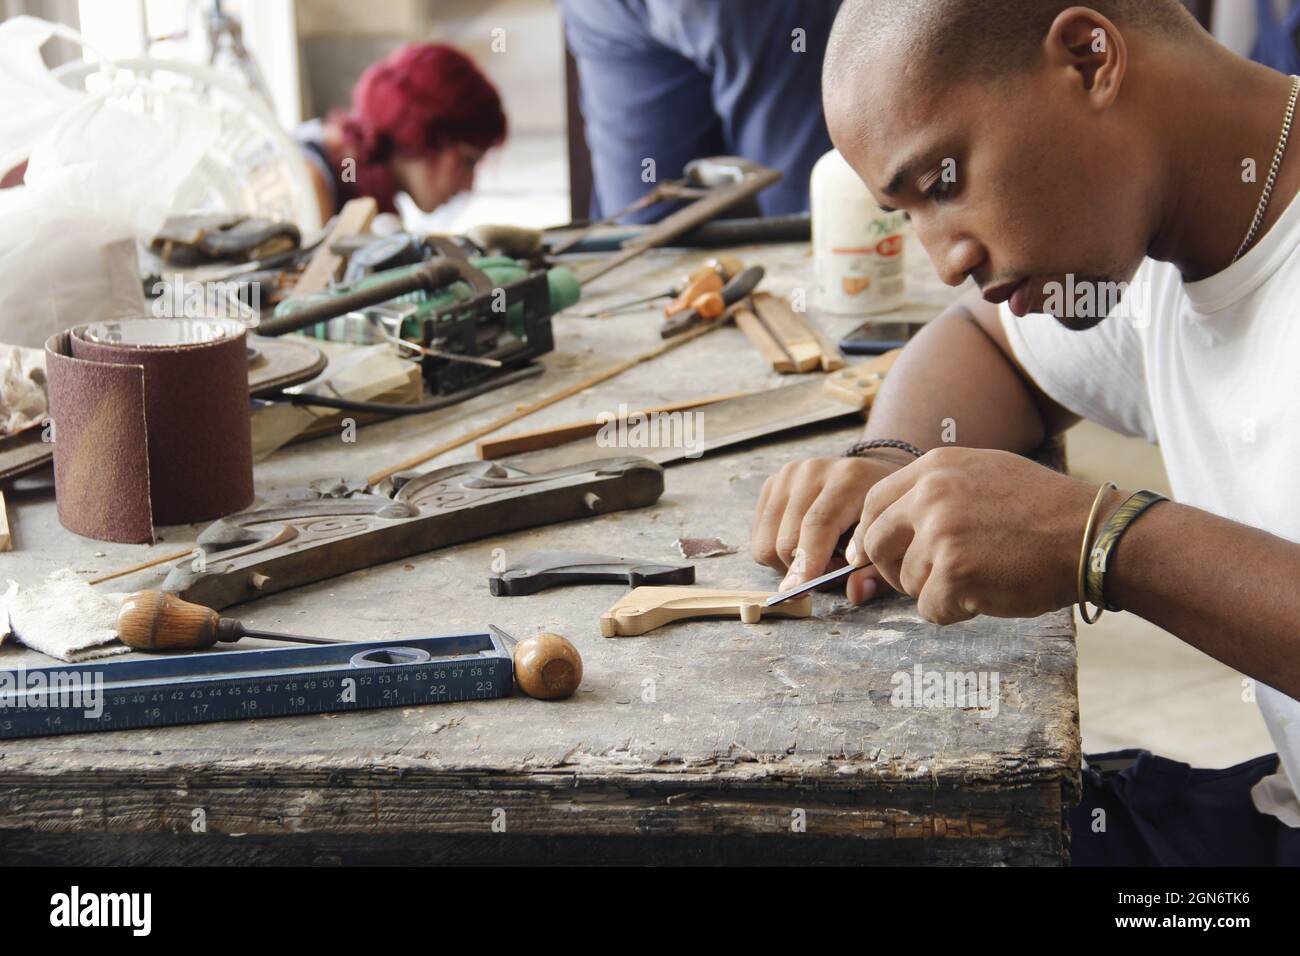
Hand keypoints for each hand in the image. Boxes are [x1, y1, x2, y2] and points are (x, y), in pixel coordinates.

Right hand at [752, 453, 909, 603]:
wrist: (871, 476)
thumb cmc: (879, 515)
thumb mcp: (888, 541)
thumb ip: (876, 572)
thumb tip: (855, 593)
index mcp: (848, 478)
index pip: (818, 524)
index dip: (808, 561)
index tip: (798, 591)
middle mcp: (812, 470)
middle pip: (787, 539)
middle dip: (806, 569)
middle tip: (834, 568)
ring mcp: (787, 476)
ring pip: (766, 543)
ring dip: (790, 563)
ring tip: (820, 556)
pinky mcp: (771, 485)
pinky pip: (758, 538)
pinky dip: (777, 553)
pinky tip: (803, 545)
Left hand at [847, 447, 1115, 622]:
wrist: (1091, 535)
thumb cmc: (1043, 510)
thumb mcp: (983, 474)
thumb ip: (935, 490)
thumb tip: (888, 522)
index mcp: (934, 468)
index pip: (873, 503)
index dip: (870, 534)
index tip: (873, 554)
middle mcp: (930, 496)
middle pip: (876, 544)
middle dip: (893, 568)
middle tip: (926, 579)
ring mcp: (940, 534)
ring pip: (905, 580)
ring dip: (934, 590)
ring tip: (977, 578)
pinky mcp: (954, 574)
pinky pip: (930, 608)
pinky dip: (953, 612)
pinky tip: (985, 595)